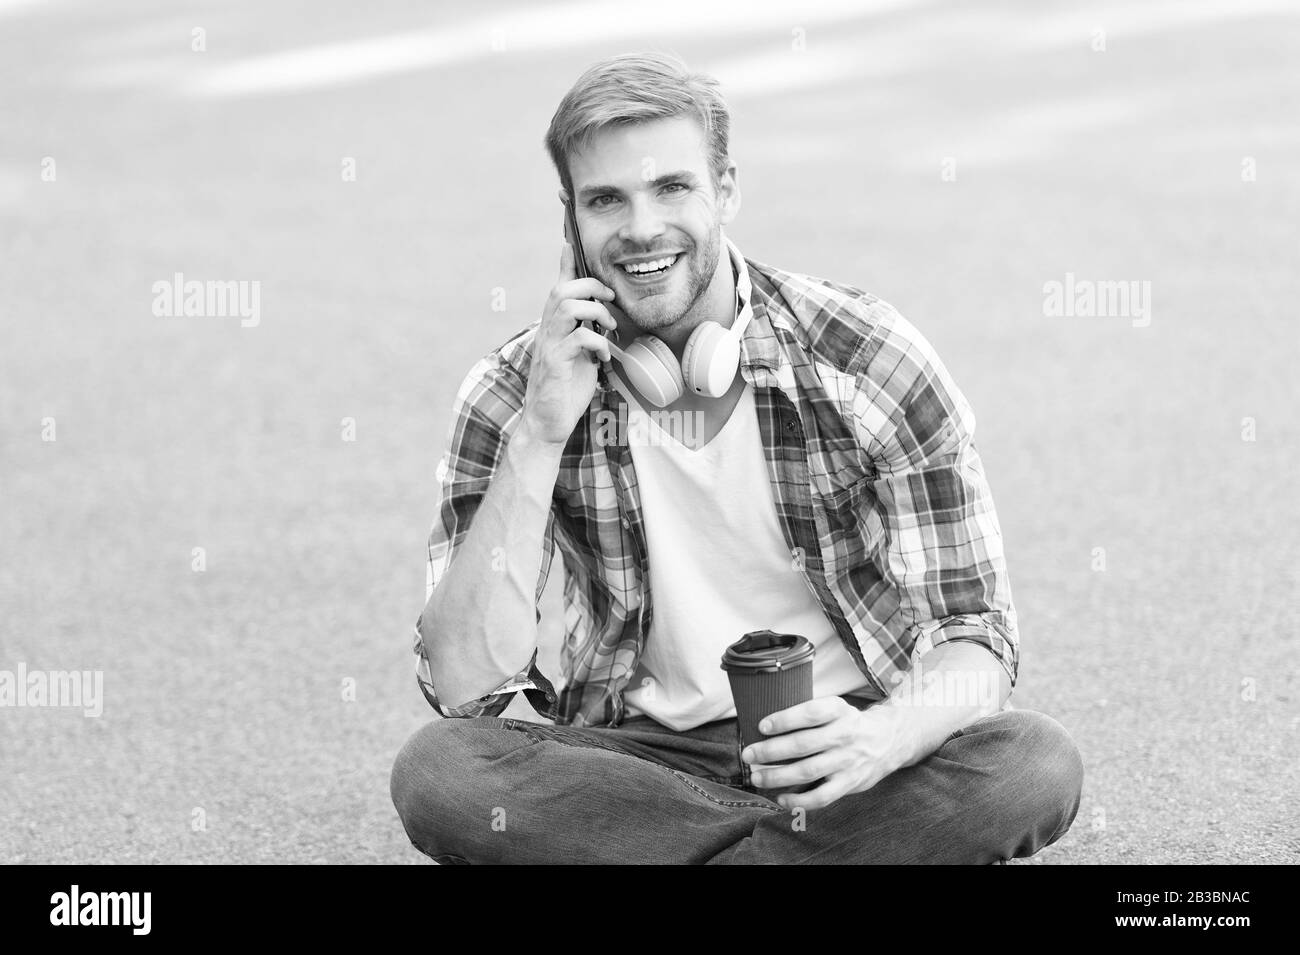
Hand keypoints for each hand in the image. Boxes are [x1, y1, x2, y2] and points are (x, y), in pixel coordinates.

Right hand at [519, 242, 618, 445]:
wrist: (547, 424)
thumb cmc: (566, 390)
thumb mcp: (580, 356)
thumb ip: (586, 334)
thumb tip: (604, 320)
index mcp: (553, 327)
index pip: (557, 287)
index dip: (564, 263)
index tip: (570, 241)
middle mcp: (547, 332)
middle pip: (561, 289)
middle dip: (590, 287)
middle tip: (610, 301)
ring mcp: (548, 347)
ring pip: (567, 307)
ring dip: (596, 313)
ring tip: (610, 329)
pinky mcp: (555, 365)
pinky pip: (578, 339)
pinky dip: (599, 343)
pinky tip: (605, 358)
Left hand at [741, 697, 911, 810]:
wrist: (887, 741)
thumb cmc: (847, 723)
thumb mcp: (835, 708)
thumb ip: (808, 714)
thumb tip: (763, 724)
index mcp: (838, 711)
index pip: (810, 713)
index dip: (784, 719)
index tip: (761, 726)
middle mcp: (844, 735)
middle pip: (802, 744)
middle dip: (770, 751)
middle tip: (748, 754)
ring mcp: (847, 761)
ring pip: (808, 771)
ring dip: (778, 776)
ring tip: (756, 777)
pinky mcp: (850, 783)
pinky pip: (822, 796)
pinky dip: (799, 800)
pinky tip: (780, 798)